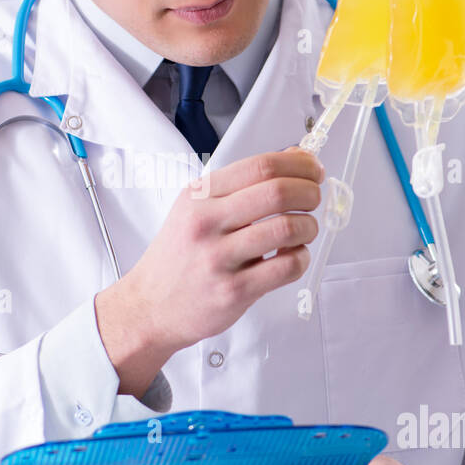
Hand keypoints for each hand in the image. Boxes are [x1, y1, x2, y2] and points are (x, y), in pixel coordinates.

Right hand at [95, 148, 323, 395]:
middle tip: (314, 198)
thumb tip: (293, 158)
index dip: (298, 164)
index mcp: (199, 196)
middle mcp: (206, 222)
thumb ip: (242, 185)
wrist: (150, 306)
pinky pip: (286, 268)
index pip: (260, 166)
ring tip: (304, 231)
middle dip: (310, 192)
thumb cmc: (179, 256)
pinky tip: (292, 257)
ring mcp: (219, 258)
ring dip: (309, 227)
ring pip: (288, 228)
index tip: (312, 169)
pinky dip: (301, 258)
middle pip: (278, 192)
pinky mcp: (233, 291)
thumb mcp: (197, 210)